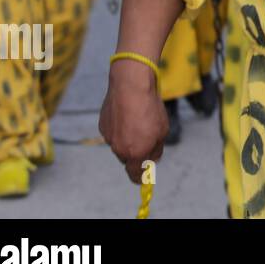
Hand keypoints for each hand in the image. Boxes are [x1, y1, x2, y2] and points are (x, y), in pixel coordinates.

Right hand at [99, 58, 167, 183]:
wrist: (130, 86)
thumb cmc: (150, 108)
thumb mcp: (162, 131)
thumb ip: (156, 150)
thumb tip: (151, 160)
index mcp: (135, 153)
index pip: (134, 174)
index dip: (140, 177)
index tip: (143, 177)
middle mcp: (119, 149)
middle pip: (128, 157)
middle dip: (136, 151)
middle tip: (147, 136)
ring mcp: (108, 137)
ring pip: (120, 143)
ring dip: (128, 137)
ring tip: (138, 119)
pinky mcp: (102, 125)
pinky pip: (113, 130)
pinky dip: (120, 126)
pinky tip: (127, 112)